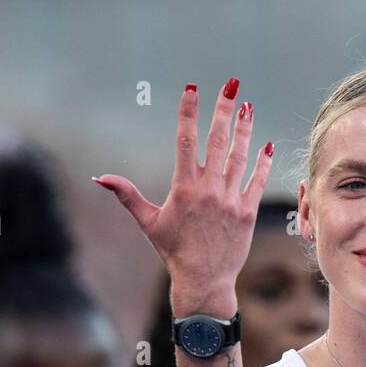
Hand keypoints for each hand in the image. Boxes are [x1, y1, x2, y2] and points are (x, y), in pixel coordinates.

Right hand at [92, 79, 274, 301]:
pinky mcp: (246, 213)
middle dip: (224, 110)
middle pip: (217, 140)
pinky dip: (262, 163)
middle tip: (232, 86)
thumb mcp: (148, 222)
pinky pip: (256, 182)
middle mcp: (208, 189)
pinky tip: (266, 144)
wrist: (203, 280)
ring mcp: (230, 200)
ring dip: (244, 130)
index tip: (192, 87)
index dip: (188, 111)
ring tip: (248, 107)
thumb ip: (127, 196)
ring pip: (239, 157)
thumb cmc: (174, 251)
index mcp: (183, 187)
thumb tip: (99, 179)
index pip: (185, 139)